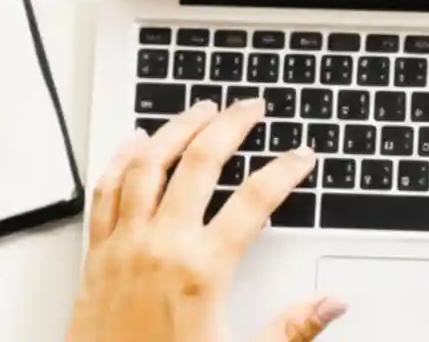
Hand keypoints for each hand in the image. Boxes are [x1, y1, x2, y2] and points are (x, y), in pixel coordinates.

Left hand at [66, 100, 347, 341]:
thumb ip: (292, 328)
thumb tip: (333, 303)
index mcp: (202, 270)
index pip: (255, 201)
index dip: (284, 171)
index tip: (301, 156)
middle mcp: (162, 246)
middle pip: (201, 163)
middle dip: (231, 126)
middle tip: (250, 108)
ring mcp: (125, 245)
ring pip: (149, 164)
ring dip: (176, 129)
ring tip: (200, 110)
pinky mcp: (96, 255)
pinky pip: (106, 191)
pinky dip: (122, 160)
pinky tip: (135, 143)